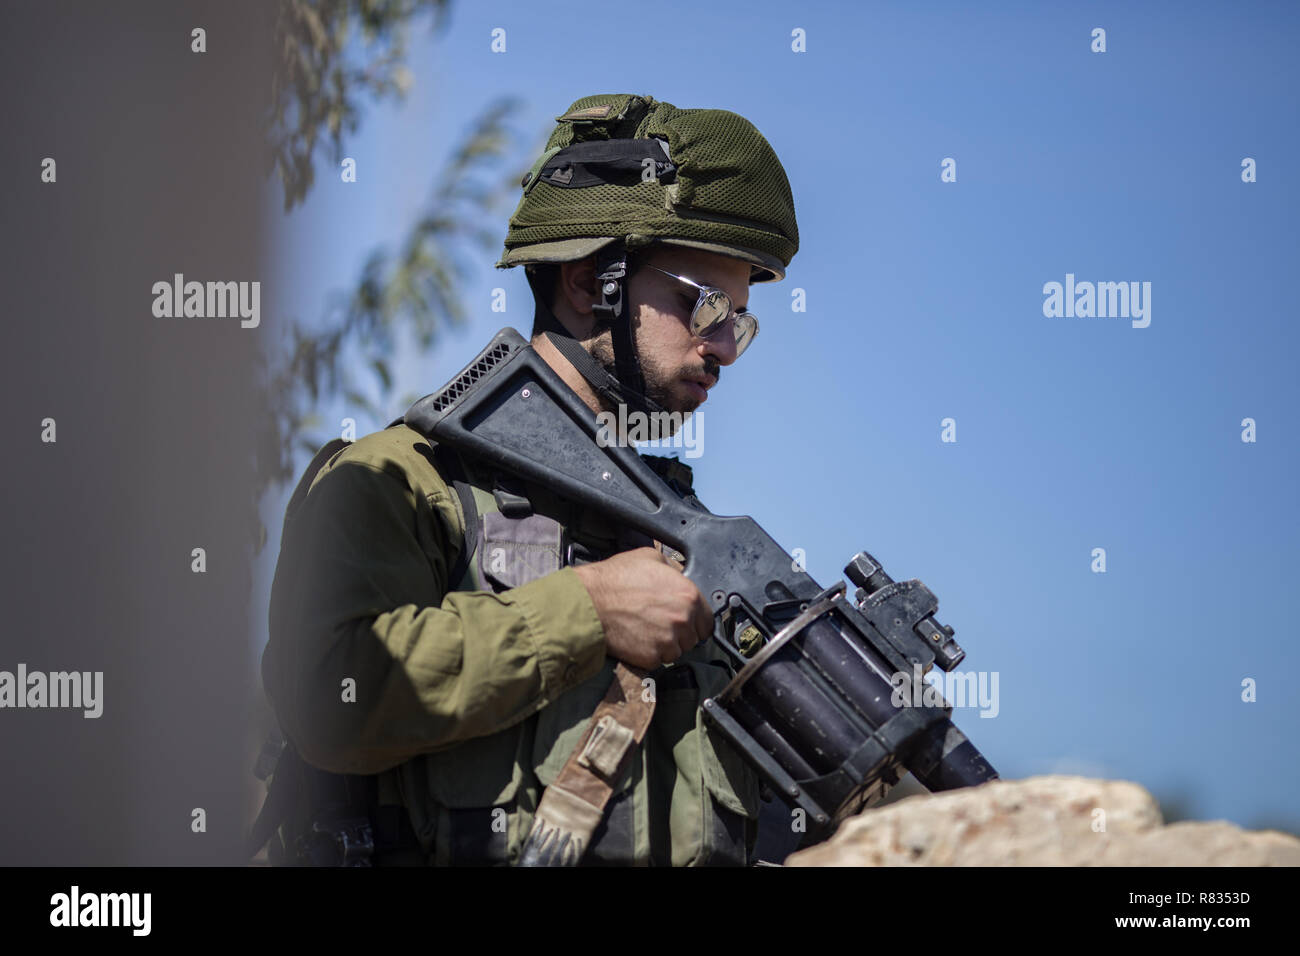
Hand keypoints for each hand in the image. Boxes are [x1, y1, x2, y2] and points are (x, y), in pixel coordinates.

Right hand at [572, 547, 713, 669]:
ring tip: (646, 630)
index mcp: (689, 595)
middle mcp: (683, 620)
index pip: (707, 621)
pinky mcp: (652, 658)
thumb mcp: (650, 558)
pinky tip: (638, 638)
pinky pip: (659, 660)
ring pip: (677, 651)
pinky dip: (650, 654)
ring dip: (666, 645)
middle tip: (659, 622)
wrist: (590, 602)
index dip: (695, 620)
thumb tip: (680, 575)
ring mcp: (668, 641)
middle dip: (680, 632)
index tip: (683, 619)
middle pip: (693, 638)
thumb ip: (673, 569)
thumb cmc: (616, 578)